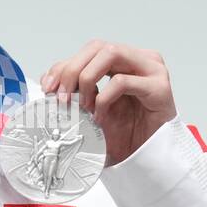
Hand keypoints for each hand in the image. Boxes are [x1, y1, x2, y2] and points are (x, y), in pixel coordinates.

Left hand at [41, 40, 176, 165]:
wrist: (148, 160)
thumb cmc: (125, 135)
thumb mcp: (92, 110)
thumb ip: (74, 90)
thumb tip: (47, 78)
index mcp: (125, 62)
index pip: (89, 50)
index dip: (65, 66)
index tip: (48, 88)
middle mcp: (140, 60)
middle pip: (98, 47)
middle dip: (72, 70)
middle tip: (61, 98)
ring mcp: (152, 71)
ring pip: (111, 54)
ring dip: (87, 79)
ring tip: (82, 105)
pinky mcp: (160, 87)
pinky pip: (123, 81)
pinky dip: (104, 98)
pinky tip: (100, 117)